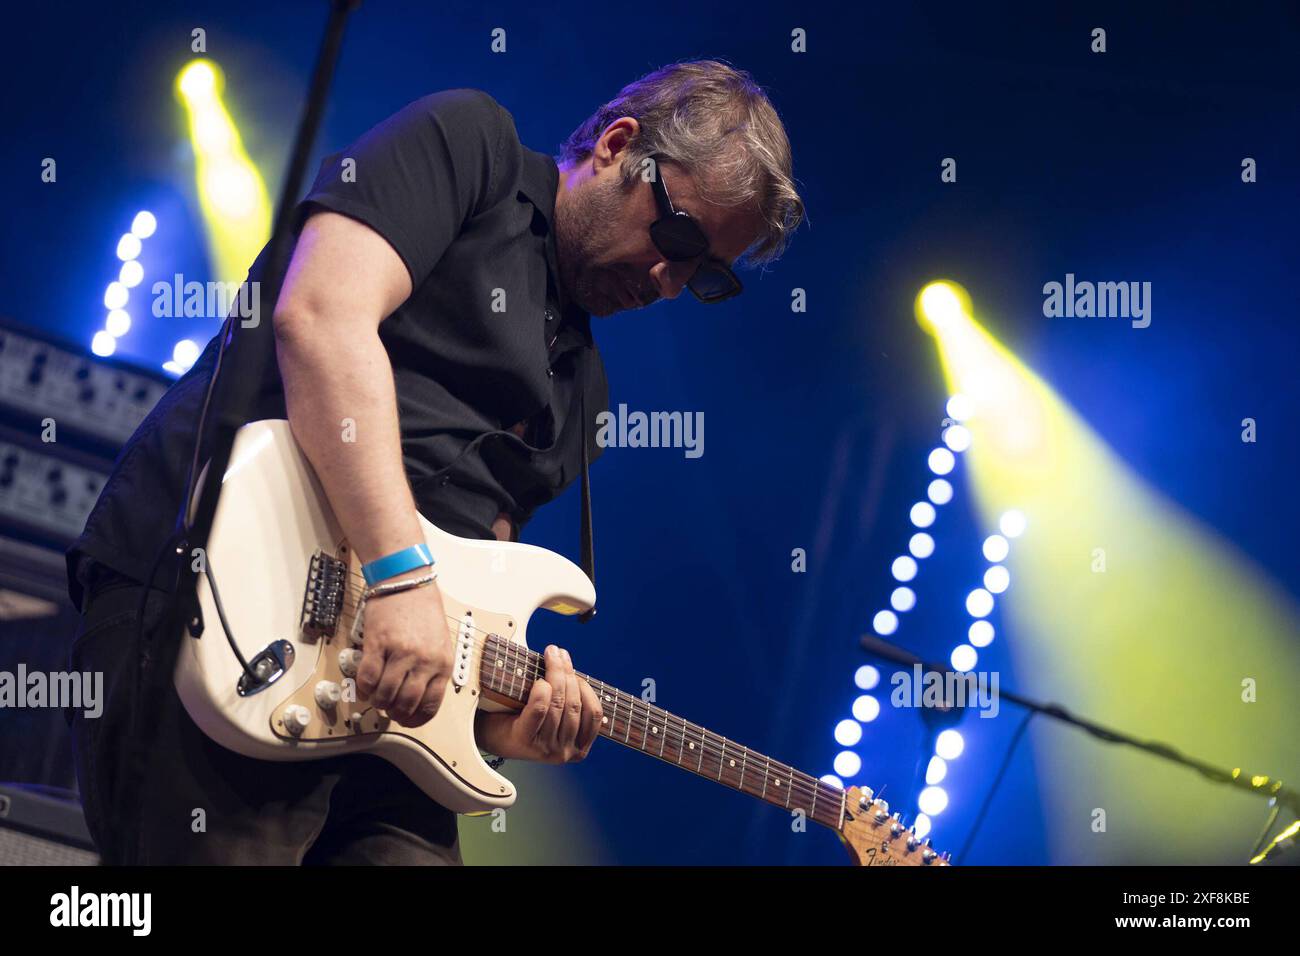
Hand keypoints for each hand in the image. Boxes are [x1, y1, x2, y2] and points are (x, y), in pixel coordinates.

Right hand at [355, 574, 453, 726]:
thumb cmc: (422, 609)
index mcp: (442, 662)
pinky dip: (364, 688)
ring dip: (378, 701)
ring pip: (385, 694)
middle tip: (388, 710)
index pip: (430, 705)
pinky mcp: (378, 644)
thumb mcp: (440, 642)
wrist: (406, 581)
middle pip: (406, 703)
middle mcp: (424, 660)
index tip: (407, 720)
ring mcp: (401, 652)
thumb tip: (416, 695)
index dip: (415, 719)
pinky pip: (367, 677)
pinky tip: (365, 686)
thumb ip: (432, 668)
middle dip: (395, 713)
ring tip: (376, 697)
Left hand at [475, 645, 601, 763]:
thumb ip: (569, 698)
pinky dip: (540, 691)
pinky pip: (539, 709)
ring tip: (549, 656)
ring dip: (555, 674)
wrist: (491, 735)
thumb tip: (572, 666)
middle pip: (574, 705)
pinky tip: (539, 680)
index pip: (593, 713)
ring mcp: (545, 749)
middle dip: (567, 673)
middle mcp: (564, 752)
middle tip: (557, 652)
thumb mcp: (555, 714)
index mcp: (578, 748)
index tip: (572, 666)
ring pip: (557, 704)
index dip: (585, 687)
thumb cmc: (525, 719)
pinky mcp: (525, 741)